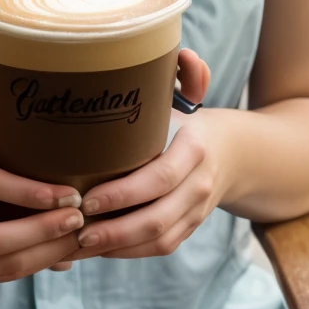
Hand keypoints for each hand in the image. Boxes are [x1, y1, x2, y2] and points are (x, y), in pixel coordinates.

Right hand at [0, 128, 83, 280]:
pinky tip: (59, 252)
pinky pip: (1, 274)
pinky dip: (34, 266)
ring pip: (0, 264)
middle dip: (42, 232)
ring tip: (76, 238)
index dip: (29, 194)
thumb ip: (11, 147)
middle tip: (77, 219)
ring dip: (44, 254)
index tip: (69, 195)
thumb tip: (62, 163)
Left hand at [74, 49, 224, 259]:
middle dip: (114, 229)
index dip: (123, 193)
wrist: (232, 152)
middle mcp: (199, 185)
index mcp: (194, 148)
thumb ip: (184, 73)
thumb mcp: (183, 95)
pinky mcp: (190, 228)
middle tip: (75, 227)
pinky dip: (127, 252)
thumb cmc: (187, 121)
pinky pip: (160, 247)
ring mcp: (196, 211)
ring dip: (117, 246)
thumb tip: (187, 56)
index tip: (86, 198)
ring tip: (78, 243)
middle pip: (157, 218)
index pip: (159, 178)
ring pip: (158, 240)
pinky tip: (96, 248)